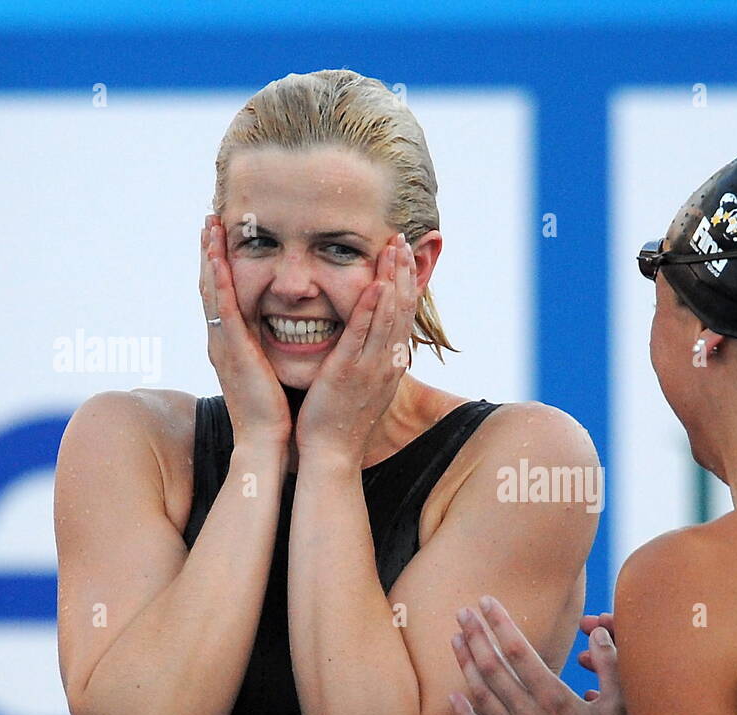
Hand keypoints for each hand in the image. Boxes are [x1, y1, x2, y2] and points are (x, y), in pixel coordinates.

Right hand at [200, 214, 290, 447]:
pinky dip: (219, 282)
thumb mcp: (267, 374)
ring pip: (212, 291)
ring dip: (209, 256)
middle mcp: (221, 341)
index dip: (218, 266)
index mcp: (230, 345)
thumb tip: (282, 335)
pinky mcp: (233, 352)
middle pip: (211, 286)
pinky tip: (218, 259)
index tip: (220, 238)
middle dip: (208, 252)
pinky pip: (224, 310)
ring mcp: (223, 345)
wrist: (264, 442)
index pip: (222, 296)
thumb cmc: (272, 414)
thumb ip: (267, 352)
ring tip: (209, 226)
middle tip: (208, 219)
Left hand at [294, 232, 416, 462]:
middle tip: (402, 239)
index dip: (405, 283)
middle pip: (402, 309)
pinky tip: (376, 284)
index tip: (403, 256)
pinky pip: (363, 335)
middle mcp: (387, 363)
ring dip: (392, 279)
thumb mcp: (360, 386)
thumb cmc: (337, 422)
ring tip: (393, 248)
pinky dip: (372, 308)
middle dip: (403, 272)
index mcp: (389, 365)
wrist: (331, 454)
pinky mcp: (350, 372)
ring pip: (388, 316)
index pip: (402, 316)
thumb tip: (364, 341)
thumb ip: (364, 360)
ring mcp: (372, 367)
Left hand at [449, 596, 629, 714]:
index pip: (518, 652)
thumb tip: (596, 631)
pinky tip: (453, 697)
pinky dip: (464, 714)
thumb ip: (609, 664)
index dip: (500, 624)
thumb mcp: (622, 705)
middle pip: (492, 668)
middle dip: (475, 636)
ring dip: (466, 665)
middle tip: (461, 612)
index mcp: (555, 698)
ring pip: (482, 695)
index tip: (486, 602)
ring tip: (454, 640)